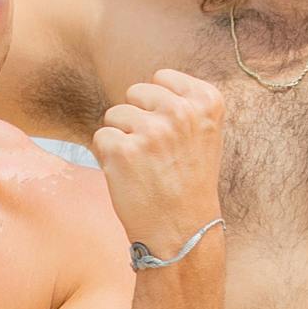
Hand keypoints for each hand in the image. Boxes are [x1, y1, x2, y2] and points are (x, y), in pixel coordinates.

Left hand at [93, 69, 226, 257]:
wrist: (183, 231)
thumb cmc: (189, 182)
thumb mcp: (203, 134)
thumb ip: (183, 102)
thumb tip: (152, 80)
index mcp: (207, 101)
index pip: (161, 77)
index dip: (158, 106)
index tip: (173, 135)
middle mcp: (180, 111)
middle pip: (135, 92)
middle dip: (137, 119)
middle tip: (156, 155)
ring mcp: (151, 130)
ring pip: (114, 115)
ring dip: (121, 139)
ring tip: (144, 167)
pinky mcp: (122, 150)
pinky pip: (100, 137)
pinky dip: (107, 158)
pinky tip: (129, 177)